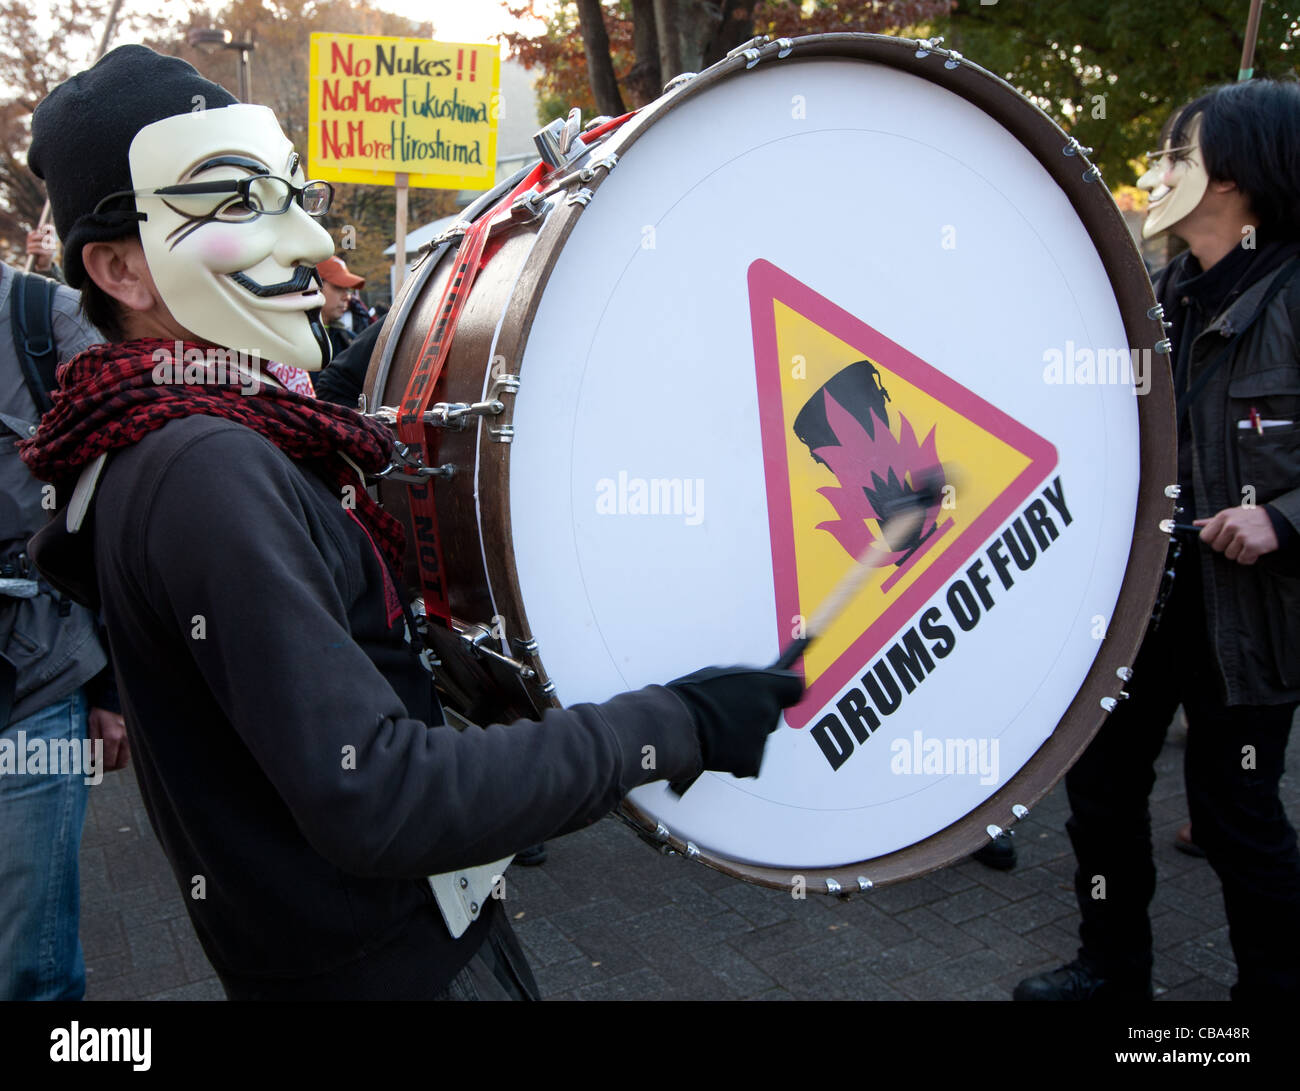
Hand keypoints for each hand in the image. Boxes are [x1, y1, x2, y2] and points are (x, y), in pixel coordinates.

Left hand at [26, 228, 54, 272]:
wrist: (42, 263)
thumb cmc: (37, 250)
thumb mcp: (34, 241)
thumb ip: (33, 235)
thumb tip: (34, 232)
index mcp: (50, 237)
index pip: (51, 229)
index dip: (45, 227)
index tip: (39, 228)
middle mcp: (53, 242)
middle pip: (42, 236)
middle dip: (33, 238)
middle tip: (29, 242)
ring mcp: (51, 248)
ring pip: (39, 244)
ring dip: (31, 246)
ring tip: (28, 248)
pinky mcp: (48, 254)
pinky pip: (38, 250)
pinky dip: (31, 250)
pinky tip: (28, 252)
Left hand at [88, 707, 128, 771]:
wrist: (113, 700)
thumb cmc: (101, 711)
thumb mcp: (92, 724)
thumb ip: (92, 743)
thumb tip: (92, 760)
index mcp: (113, 736)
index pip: (108, 761)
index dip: (99, 768)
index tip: (91, 769)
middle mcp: (125, 739)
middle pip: (119, 764)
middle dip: (108, 768)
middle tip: (97, 767)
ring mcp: (131, 738)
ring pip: (125, 760)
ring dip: (114, 763)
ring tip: (103, 761)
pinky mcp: (133, 738)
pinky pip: (127, 753)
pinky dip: (119, 756)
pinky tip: (110, 753)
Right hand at [666, 665, 803, 780]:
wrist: (674, 726)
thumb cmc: (690, 697)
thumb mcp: (720, 675)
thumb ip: (744, 682)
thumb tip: (754, 686)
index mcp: (763, 684)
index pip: (795, 688)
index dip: (788, 692)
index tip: (783, 694)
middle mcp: (767, 709)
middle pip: (772, 715)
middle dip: (756, 716)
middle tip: (732, 716)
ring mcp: (761, 736)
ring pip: (758, 740)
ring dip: (744, 739)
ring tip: (719, 732)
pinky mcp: (752, 760)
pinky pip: (749, 762)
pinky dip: (737, 760)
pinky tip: (718, 750)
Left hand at [1195, 506, 1278, 564]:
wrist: (1277, 521)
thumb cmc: (1252, 518)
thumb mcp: (1232, 514)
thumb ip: (1212, 521)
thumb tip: (1195, 524)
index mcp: (1224, 516)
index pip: (1205, 536)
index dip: (1213, 540)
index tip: (1222, 538)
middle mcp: (1231, 525)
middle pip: (1216, 547)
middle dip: (1226, 546)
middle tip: (1238, 539)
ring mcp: (1241, 536)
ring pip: (1229, 555)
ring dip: (1239, 552)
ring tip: (1247, 542)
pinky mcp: (1252, 546)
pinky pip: (1242, 560)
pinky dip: (1249, 557)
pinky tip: (1254, 548)